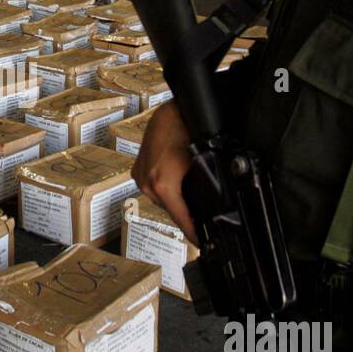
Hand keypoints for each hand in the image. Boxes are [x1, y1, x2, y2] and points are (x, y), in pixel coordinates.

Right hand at [132, 100, 197, 243]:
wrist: (172, 109)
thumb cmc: (188, 128)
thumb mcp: (203, 162)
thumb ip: (205, 188)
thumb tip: (214, 207)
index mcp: (162, 184)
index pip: (181, 220)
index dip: (193, 234)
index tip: (202, 243)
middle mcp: (147, 182)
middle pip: (171, 210)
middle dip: (187, 214)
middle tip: (202, 219)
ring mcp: (140, 175)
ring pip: (162, 198)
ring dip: (176, 199)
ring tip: (191, 197)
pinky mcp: (138, 168)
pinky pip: (154, 186)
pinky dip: (166, 188)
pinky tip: (179, 180)